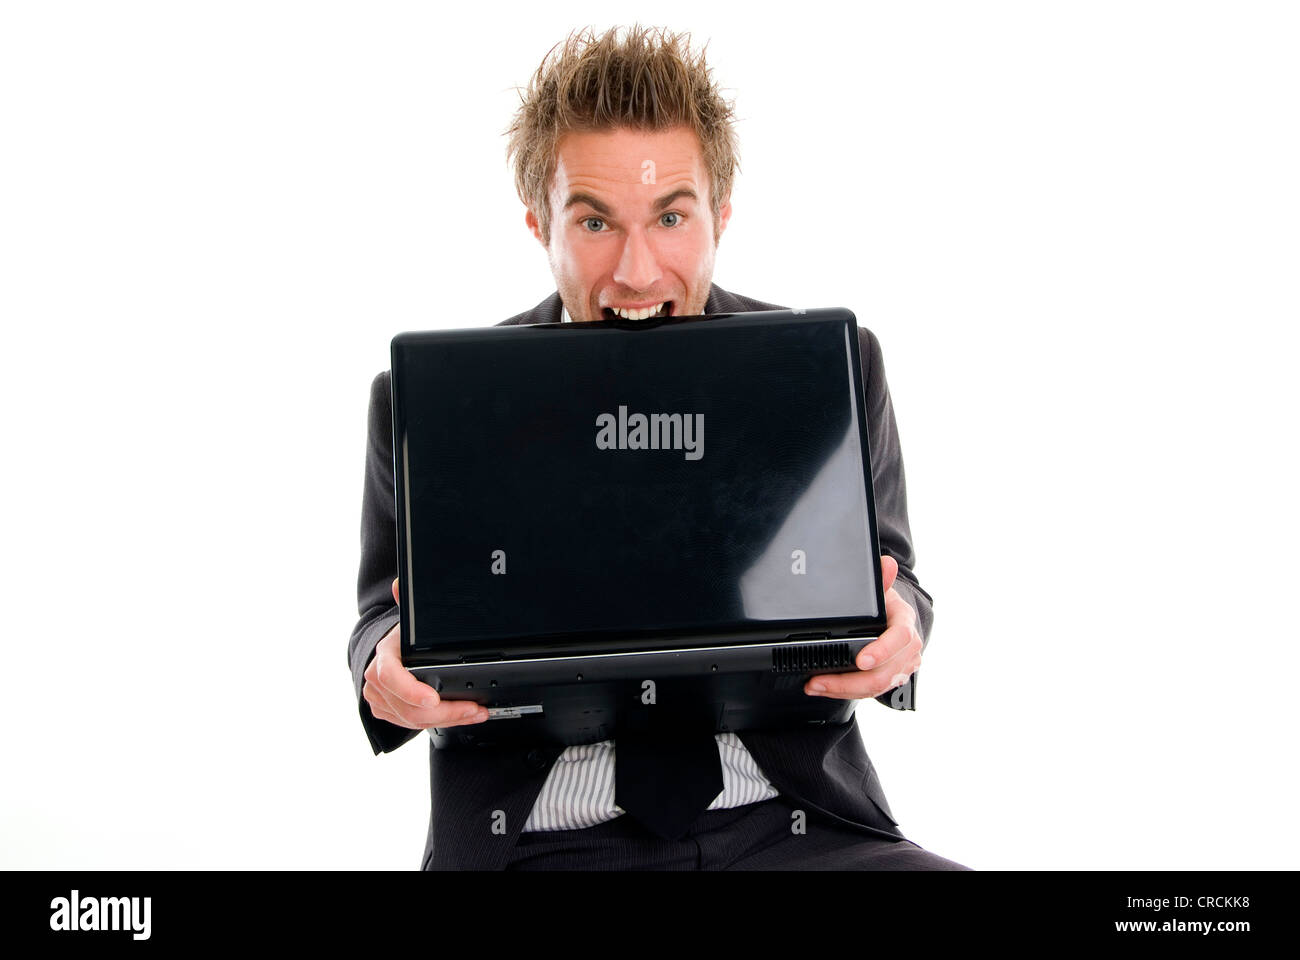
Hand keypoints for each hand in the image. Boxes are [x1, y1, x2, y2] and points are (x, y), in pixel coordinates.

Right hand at [362, 578, 488, 728]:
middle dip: (446, 711)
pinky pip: (413, 725)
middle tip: (472, 709)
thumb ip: (405, 600)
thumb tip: (399, 584)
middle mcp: (377, 681)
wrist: (384, 655)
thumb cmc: (399, 641)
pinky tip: (459, 716)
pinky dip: (439, 723)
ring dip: (448, 719)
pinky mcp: (387, 712)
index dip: (411, 690)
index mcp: (383, 657)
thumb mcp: (406, 621)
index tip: (434, 698)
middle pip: (409, 707)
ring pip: (414, 720)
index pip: (391, 677)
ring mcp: (380, 700)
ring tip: (474, 713)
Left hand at [803, 555, 922, 699]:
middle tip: (819, 680)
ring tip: (815, 685)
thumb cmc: (888, 607)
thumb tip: (886, 563)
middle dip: (849, 680)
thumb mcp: (883, 591)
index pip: (900, 639)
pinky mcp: (892, 680)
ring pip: (876, 688)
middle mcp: (908, 650)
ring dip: (842, 689)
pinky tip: (825, 687)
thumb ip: (882, 579)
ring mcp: (902, 668)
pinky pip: (870, 692)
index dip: (882, 650)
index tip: (862, 660)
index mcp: (905, 623)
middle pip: (884, 673)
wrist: (898, 623)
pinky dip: (845, 691)